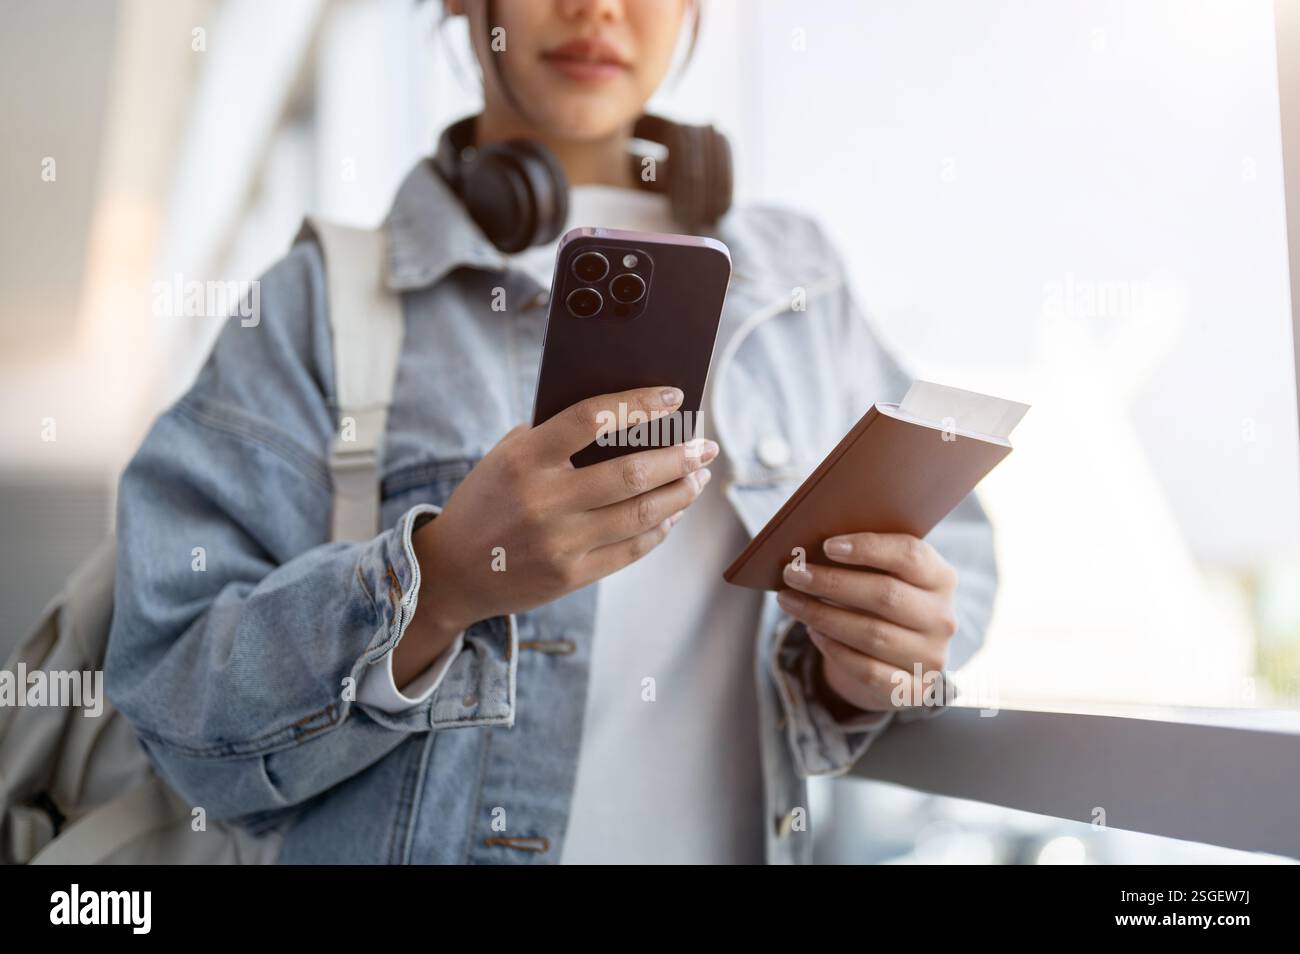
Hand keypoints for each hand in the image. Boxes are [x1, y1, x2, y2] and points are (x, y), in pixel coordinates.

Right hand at [394, 386, 715, 685]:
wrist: (450, 572)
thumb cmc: (486, 502)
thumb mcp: (505, 459)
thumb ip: (553, 439)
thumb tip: (626, 419)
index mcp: (524, 459)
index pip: (592, 417)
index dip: (640, 404)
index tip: (675, 397)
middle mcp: (544, 500)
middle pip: (632, 472)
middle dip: (679, 456)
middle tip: (705, 446)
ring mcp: (560, 542)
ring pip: (641, 513)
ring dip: (680, 492)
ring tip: (698, 477)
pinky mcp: (571, 575)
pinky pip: (631, 548)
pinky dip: (660, 528)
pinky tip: (673, 512)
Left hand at [776, 532, 957, 713]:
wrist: (897, 660)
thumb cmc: (881, 603)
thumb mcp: (882, 577)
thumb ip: (861, 561)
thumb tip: (811, 551)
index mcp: (941, 578)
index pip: (910, 555)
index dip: (869, 548)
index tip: (827, 546)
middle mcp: (943, 618)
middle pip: (886, 595)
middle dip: (832, 582)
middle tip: (793, 573)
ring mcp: (932, 657)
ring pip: (872, 633)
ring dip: (822, 615)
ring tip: (789, 600)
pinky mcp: (913, 690)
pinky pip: (867, 669)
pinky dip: (834, 649)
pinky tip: (813, 631)